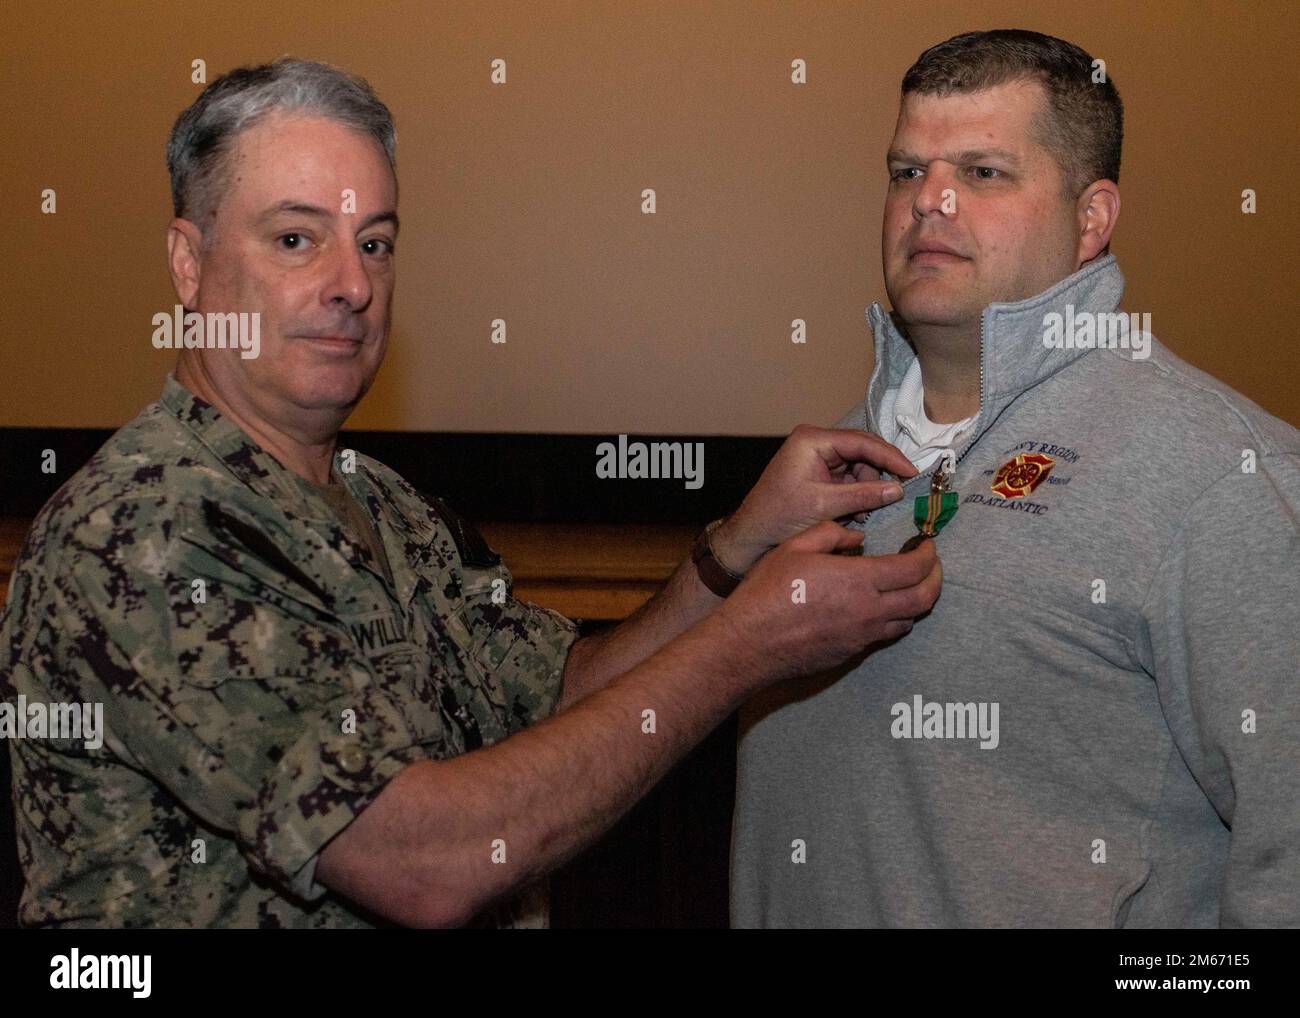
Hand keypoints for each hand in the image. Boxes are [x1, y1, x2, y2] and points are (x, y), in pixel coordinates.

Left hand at [712, 425, 917, 571]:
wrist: (753, 534)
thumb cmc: (779, 516)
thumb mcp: (825, 506)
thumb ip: (863, 495)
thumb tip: (897, 489)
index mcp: (812, 440)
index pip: (861, 441)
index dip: (890, 456)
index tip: (912, 471)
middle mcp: (815, 443)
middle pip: (862, 452)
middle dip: (878, 475)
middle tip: (896, 493)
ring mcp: (816, 458)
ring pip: (858, 467)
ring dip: (867, 489)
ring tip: (864, 513)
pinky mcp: (818, 473)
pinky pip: (848, 479)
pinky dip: (857, 495)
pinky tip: (857, 513)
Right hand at [715, 521, 941, 684]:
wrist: (749, 644)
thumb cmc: (767, 593)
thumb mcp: (794, 547)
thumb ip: (831, 534)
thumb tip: (856, 538)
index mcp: (859, 580)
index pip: (914, 568)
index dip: (928, 554)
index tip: (927, 544)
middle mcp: (869, 611)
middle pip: (924, 598)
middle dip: (936, 578)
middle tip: (931, 564)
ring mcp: (862, 636)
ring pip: (909, 620)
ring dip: (916, 600)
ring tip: (907, 584)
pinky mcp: (852, 652)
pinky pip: (885, 635)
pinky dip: (893, 618)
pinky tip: (878, 606)